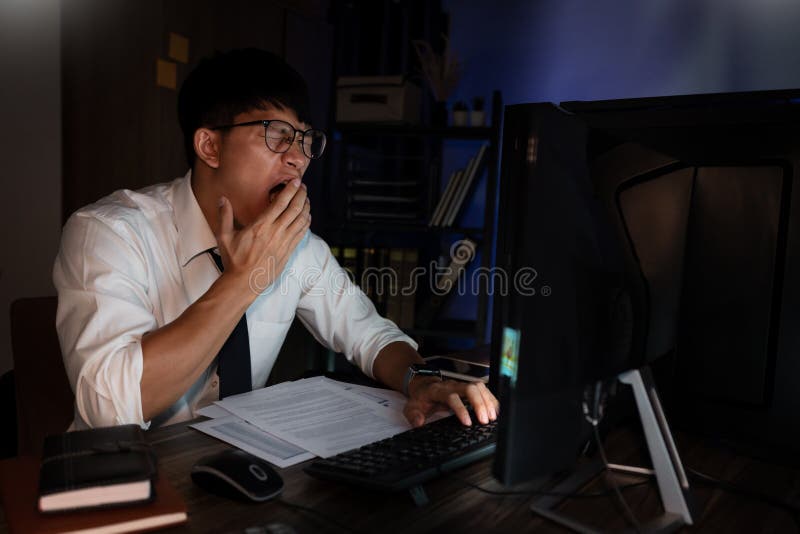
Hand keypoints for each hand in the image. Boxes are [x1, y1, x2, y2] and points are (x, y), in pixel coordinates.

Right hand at [215, 178, 310, 292]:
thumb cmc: (234, 260)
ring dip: (306, 207)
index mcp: (261, 226)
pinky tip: (307, 216)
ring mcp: (284, 242)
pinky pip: (302, 233)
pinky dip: (306, 222)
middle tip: (303, 187)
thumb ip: (225, 216)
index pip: (280, 203)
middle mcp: (275, 232)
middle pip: (295, 208)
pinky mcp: (288, 251)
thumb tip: (222, 199)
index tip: (296, 181)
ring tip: (306, 199)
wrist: (244, 282)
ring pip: (301, 220)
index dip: (290, 190)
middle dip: (301, 195)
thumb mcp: (224, 237)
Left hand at [403, 378, 498, 427]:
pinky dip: (490, 399)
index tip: (467, 422)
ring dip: (487, 401)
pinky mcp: (468, 387)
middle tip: (484, 420)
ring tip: (492, 417)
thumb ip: (413, 415)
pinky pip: (482, 389)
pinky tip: (495, 410)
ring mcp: (461, 385)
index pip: (452, 396)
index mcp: (438, 390)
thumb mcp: (411, 407)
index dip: (461, 408)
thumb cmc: (420, 398)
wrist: (423, 385)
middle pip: (469, 388)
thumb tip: (419, 423)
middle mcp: (451, 385)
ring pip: (478, 387)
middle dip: (479, 404)